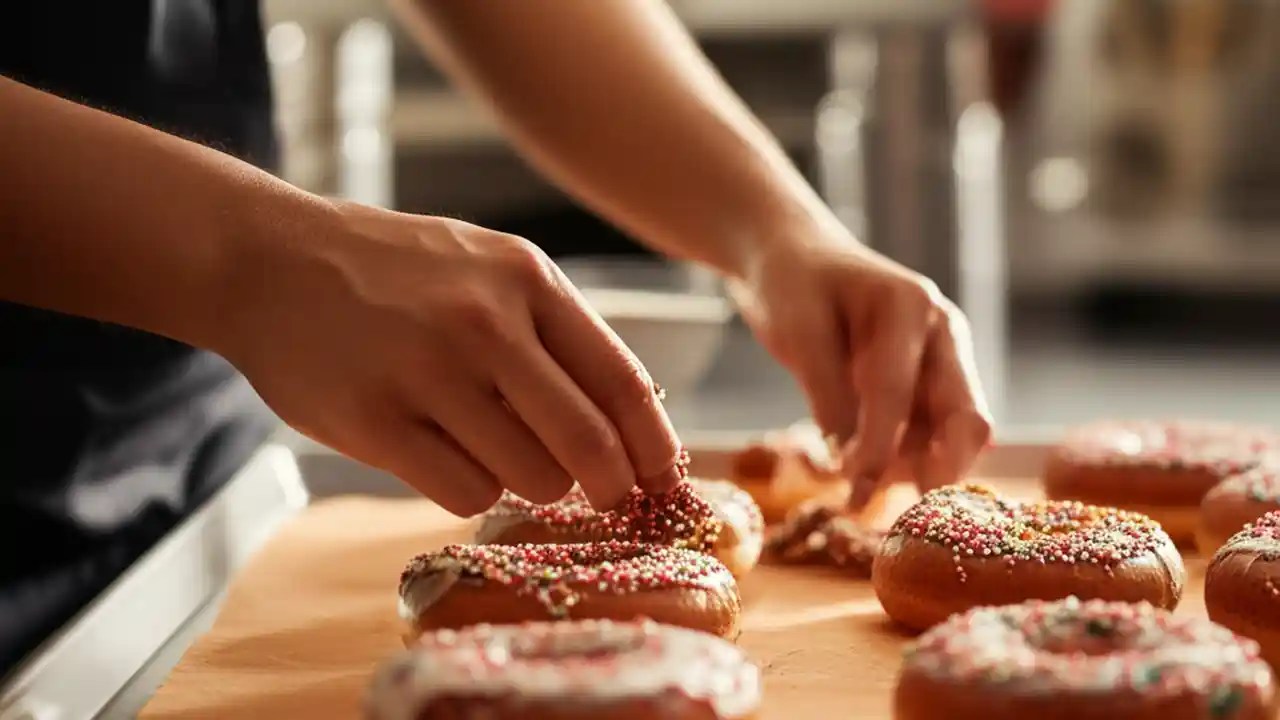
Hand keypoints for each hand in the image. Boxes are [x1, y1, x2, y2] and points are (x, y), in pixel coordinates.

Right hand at [219, 199, 682, 514]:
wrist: (271, 261)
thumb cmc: (394, 274)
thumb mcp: (487, 267)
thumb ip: (555, 333)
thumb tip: (629, 424)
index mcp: (526, 279)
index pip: (622, 382)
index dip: (654, 444)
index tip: (664, 479)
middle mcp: (485, 323)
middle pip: (587, 444)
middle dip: (609, 485)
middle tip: (605, 497)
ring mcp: (427, 373)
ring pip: (529, 478)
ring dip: (525, 480)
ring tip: (489, 443)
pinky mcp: (375, 422)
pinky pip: (463, 492)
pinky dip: (466, 487)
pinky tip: (440, 451)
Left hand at [728, 229, 992, 508]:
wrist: (792, 258)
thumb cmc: (793, 285)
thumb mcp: (799, 332)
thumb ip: (827, 392)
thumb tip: (849, 462)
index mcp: (912, 307)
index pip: (900, 391)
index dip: (876, 447)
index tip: (853, 490)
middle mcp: (942, 336)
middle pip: (966, 419)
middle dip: (938, 471)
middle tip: (899, 514)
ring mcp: (940, 363)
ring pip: (950, 438)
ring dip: (912, 471)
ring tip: (856, 490)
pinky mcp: (925, 387)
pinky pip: (928, 437)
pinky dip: (901, 463)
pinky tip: (862, 478)